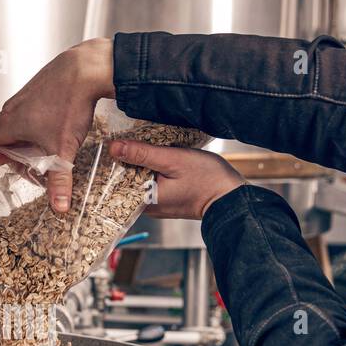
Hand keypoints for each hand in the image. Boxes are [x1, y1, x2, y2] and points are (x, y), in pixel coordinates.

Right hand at [0, 38, 114, 211]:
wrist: (85, 69)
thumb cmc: (69, 105)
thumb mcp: (63, 150)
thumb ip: (59, 181)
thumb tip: (60, 207)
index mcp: (8, 123)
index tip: (13, 163)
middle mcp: (10, 108)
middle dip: (15, 154)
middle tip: (37, 161)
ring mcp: (23, 96)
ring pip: (15, 124)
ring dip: (27, 139)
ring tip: (51, 144)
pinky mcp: (37, 89)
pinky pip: (28, 111)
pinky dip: (38, 124)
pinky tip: (60, 126)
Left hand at [108, 141, 246, 219]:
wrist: (231, 198)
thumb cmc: (207, 180)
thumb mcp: (173, 160)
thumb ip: (143, 154)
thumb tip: (114, 147)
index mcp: (144, 200)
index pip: (117, 179)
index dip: (116, 159)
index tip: (116, 142)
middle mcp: (147, 206)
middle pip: (128, 179)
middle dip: (130, 159)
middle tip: (135, 139)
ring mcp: (157, 204)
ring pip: (141, 179)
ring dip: (143, 163)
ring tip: (148, 144)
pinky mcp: (167, 199)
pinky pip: (153, 182)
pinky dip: (154, 169)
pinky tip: (161, 157)